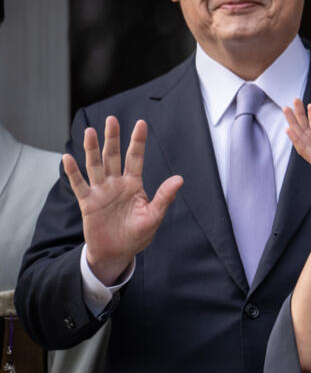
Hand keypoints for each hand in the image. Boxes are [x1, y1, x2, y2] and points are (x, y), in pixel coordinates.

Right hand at [64, 116, 182, 283]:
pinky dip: (72, 172)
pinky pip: (79, 185)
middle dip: (112, 138)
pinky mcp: (87, 202)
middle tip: (112, 119)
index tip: (141, 123)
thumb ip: (164, 197)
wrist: (117, 253)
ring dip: (92, 149)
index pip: (136, 158)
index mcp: (134, 184)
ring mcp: (101, 191)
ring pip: (95, 165)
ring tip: (90, 131)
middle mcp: (116, 184)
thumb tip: (179, 179)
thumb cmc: (137, 235)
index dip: (138, 141)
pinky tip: (68, 158)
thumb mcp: (154, 216)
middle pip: (113, 156)